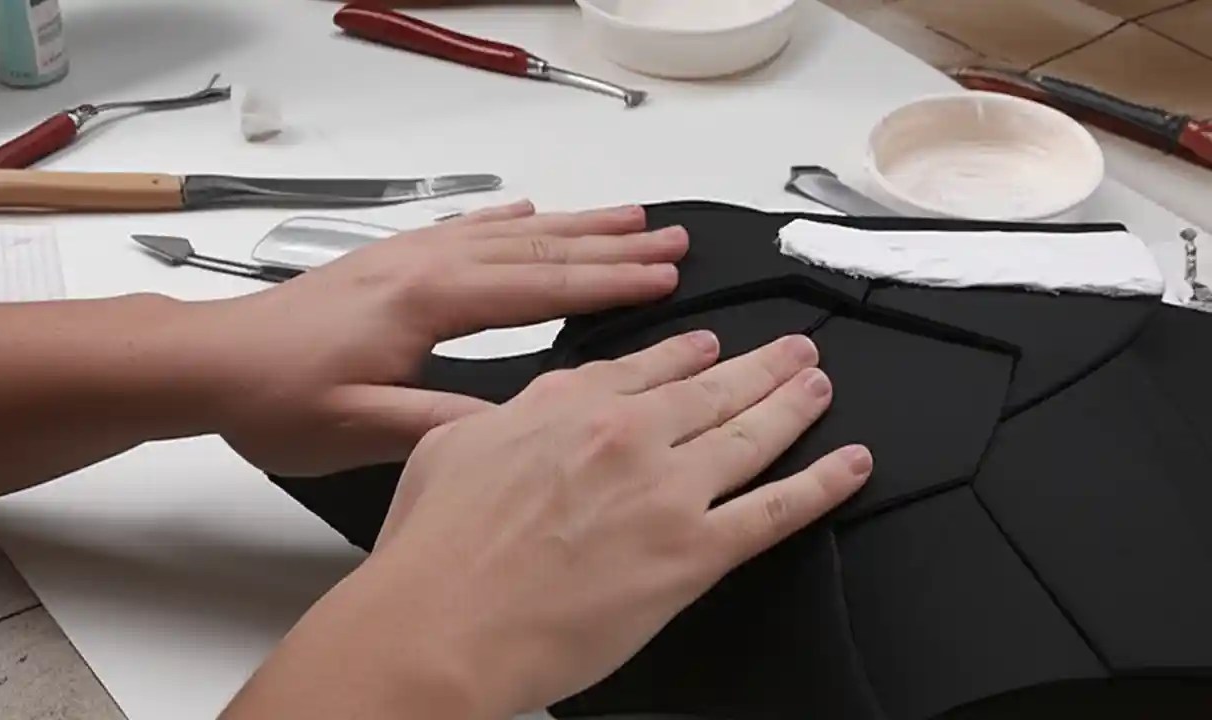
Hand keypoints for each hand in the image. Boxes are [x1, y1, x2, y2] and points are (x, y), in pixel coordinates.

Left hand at [195, 200, 686, 475]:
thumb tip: (519, 428)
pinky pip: (467, 227)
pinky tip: (530, 210)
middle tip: (671, 237)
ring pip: (512, 231)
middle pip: (539, 248)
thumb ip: (441, 424)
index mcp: (427, 302)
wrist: (209, 360)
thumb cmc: (275, 396)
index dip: (608, 284)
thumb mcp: (359, 428)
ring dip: (575, 224)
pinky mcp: (392, 261)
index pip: (540, 288)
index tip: (664, 277)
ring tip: (629, 216)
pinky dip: (510, 218)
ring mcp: (409, 256)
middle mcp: (426, 265)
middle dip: (612, 244)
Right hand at [355, 331, 872, 716]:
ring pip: (752, 434)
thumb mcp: (451, 445)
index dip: (688, 353)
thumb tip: (529, 412)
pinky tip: (849, 463)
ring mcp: (667, 489)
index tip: (710, 346)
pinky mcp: (693, 553)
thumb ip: (507, 417)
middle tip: (793, 352)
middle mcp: (628, 433)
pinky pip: (777, 509)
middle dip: (760, 365)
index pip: (647, 366)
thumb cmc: (434, 550)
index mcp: (569, 404)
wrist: (441, 624)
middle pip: (712, 388)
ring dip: (794, 404)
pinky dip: (822, 482)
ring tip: (819, 385)